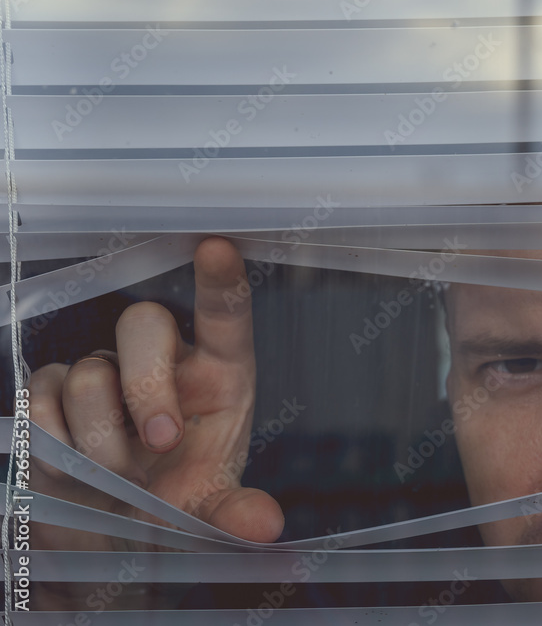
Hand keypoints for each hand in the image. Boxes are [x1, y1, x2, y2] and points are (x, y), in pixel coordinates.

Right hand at [29, 237, 283, 556]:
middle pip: (144, 321)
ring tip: (119, 476)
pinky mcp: (54, 390)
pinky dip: (58, 442)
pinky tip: (77, 469)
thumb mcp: (211, 509)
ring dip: (101, 437)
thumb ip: (235, 514)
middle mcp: (165, 359)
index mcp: (218, 374)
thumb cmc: (176, 498)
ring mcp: (106, 369)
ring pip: (90, 371)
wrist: (111, 527)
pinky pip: (43, 398)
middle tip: (161, 442)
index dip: (220, 280)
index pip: (223, 315)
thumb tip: (265, 527)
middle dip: (147, 386)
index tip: (218, 247)